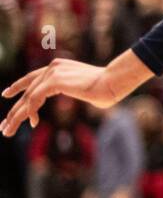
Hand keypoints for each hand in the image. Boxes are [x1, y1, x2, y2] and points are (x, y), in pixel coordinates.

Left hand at [3, 57, 129, 135]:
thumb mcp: (89, 92)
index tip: (6, 94)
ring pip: (28, 96)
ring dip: (16, 115)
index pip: (33, 78)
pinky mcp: (55, 81)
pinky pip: (35, 98)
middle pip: (27, 90)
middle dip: (15, 110)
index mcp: (60, 67)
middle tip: (4, 125)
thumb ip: (81, 93)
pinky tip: (30, 123)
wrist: (115, 81)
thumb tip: (91, 98)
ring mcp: (53, 72)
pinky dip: (29, 112)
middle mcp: (53, 67)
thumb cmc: (109, 89)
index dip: (18, 86)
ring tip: (8, 130)